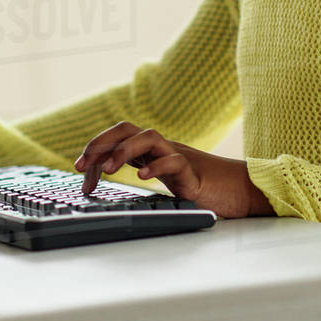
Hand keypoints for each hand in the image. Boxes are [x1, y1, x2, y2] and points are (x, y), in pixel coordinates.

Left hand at [73, 122, 272, 218]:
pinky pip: (175, 161)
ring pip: (149, 136)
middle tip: (80, 164)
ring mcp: (180, 157)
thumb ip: (144, 176)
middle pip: (127, 129)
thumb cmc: (203, 188)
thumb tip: (108, 189)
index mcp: (152, 151)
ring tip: (108, 170)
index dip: (95, 148)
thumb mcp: (164, 184)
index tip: (78, 169)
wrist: (242, 192)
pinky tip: (142, 177)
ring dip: (123, 150)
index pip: (118, 137)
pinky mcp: (195, 173)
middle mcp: (163, 149)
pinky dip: (157, 167)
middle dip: (100, 143)